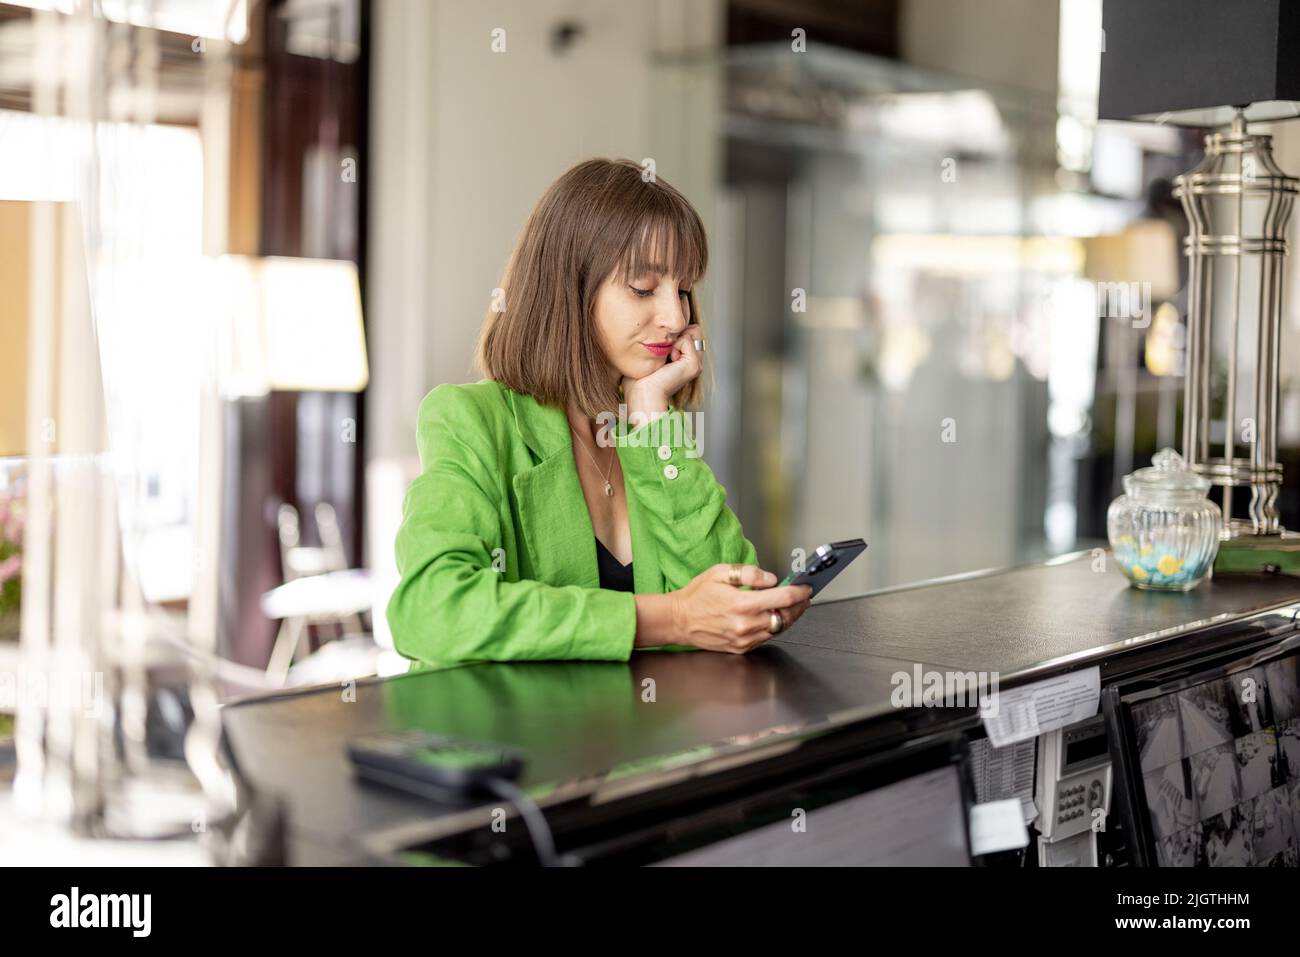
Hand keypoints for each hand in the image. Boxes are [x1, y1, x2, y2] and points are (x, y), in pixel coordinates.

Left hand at [620, 325, 703, 423]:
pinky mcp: (694, 365)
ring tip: (665, 357)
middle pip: (692, 328)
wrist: (642, 397)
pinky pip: (686, 339)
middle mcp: (693, 360)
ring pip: (692, 330)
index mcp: (684, 358)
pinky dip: (674, 345)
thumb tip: (656, 326)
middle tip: (663, 353)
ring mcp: (696, 363)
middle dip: (676, 334)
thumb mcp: (647, 355)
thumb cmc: (638, 380)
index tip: (659, 350)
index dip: (673, 333)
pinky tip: (668, 361)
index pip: (687, 329)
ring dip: (674, 339)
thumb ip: (656, 340)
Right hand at [668, 563, 812, 653]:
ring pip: (778, 628)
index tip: (807, 587)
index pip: (782, 598)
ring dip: (789, 616)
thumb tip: (771, 578)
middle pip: (785, 615)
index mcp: (742, 604)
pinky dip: (774, 626)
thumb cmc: (697, 595)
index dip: (799, 592)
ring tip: (793, 605)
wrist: (679, 620)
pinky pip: (766, 637)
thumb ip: (749, 573)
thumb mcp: (719, 572)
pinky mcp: (741, 647)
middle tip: (804, 596)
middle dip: (799, 605)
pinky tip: (774, 616)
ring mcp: (744, 639)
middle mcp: (745, 624)